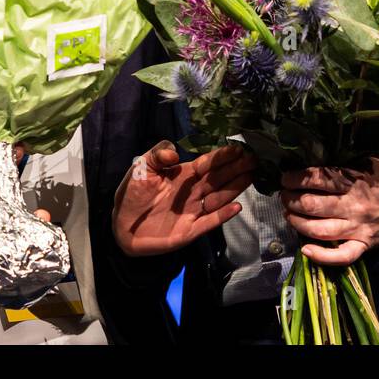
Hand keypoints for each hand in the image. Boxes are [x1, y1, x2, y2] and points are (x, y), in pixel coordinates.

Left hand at [112, 141, 255, 255]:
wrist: (122, 226)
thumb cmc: (133, 194)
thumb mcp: (142, 168)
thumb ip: (157, 155)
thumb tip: (175, 153)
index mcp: (183, 175)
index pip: (207, 164)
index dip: (222, 156)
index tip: (238, 148)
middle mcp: (193, 191)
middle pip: (219, 178)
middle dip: (237, 168)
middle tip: (255, 159)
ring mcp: (193, 211)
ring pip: (219, 197)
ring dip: (236, 187)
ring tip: (252, 176)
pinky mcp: (191, 230)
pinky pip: (210, 221)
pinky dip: (223, 215)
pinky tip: (237, 207)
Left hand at [280, 156, 378, 264]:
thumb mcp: (374, 159)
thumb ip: (351, 156)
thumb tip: (323, 148)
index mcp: (354, 182)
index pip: (316, 179)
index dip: (295, 178)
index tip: (285, 177)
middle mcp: (353, 206)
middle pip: (311, 205)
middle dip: (290, 200)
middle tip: (284, 196)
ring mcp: (357, 228)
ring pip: (319, 230)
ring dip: (297, 222)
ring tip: (288, 215)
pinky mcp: (363, 245)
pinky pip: (342, 256)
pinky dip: (322, 256)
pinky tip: (305, 250)